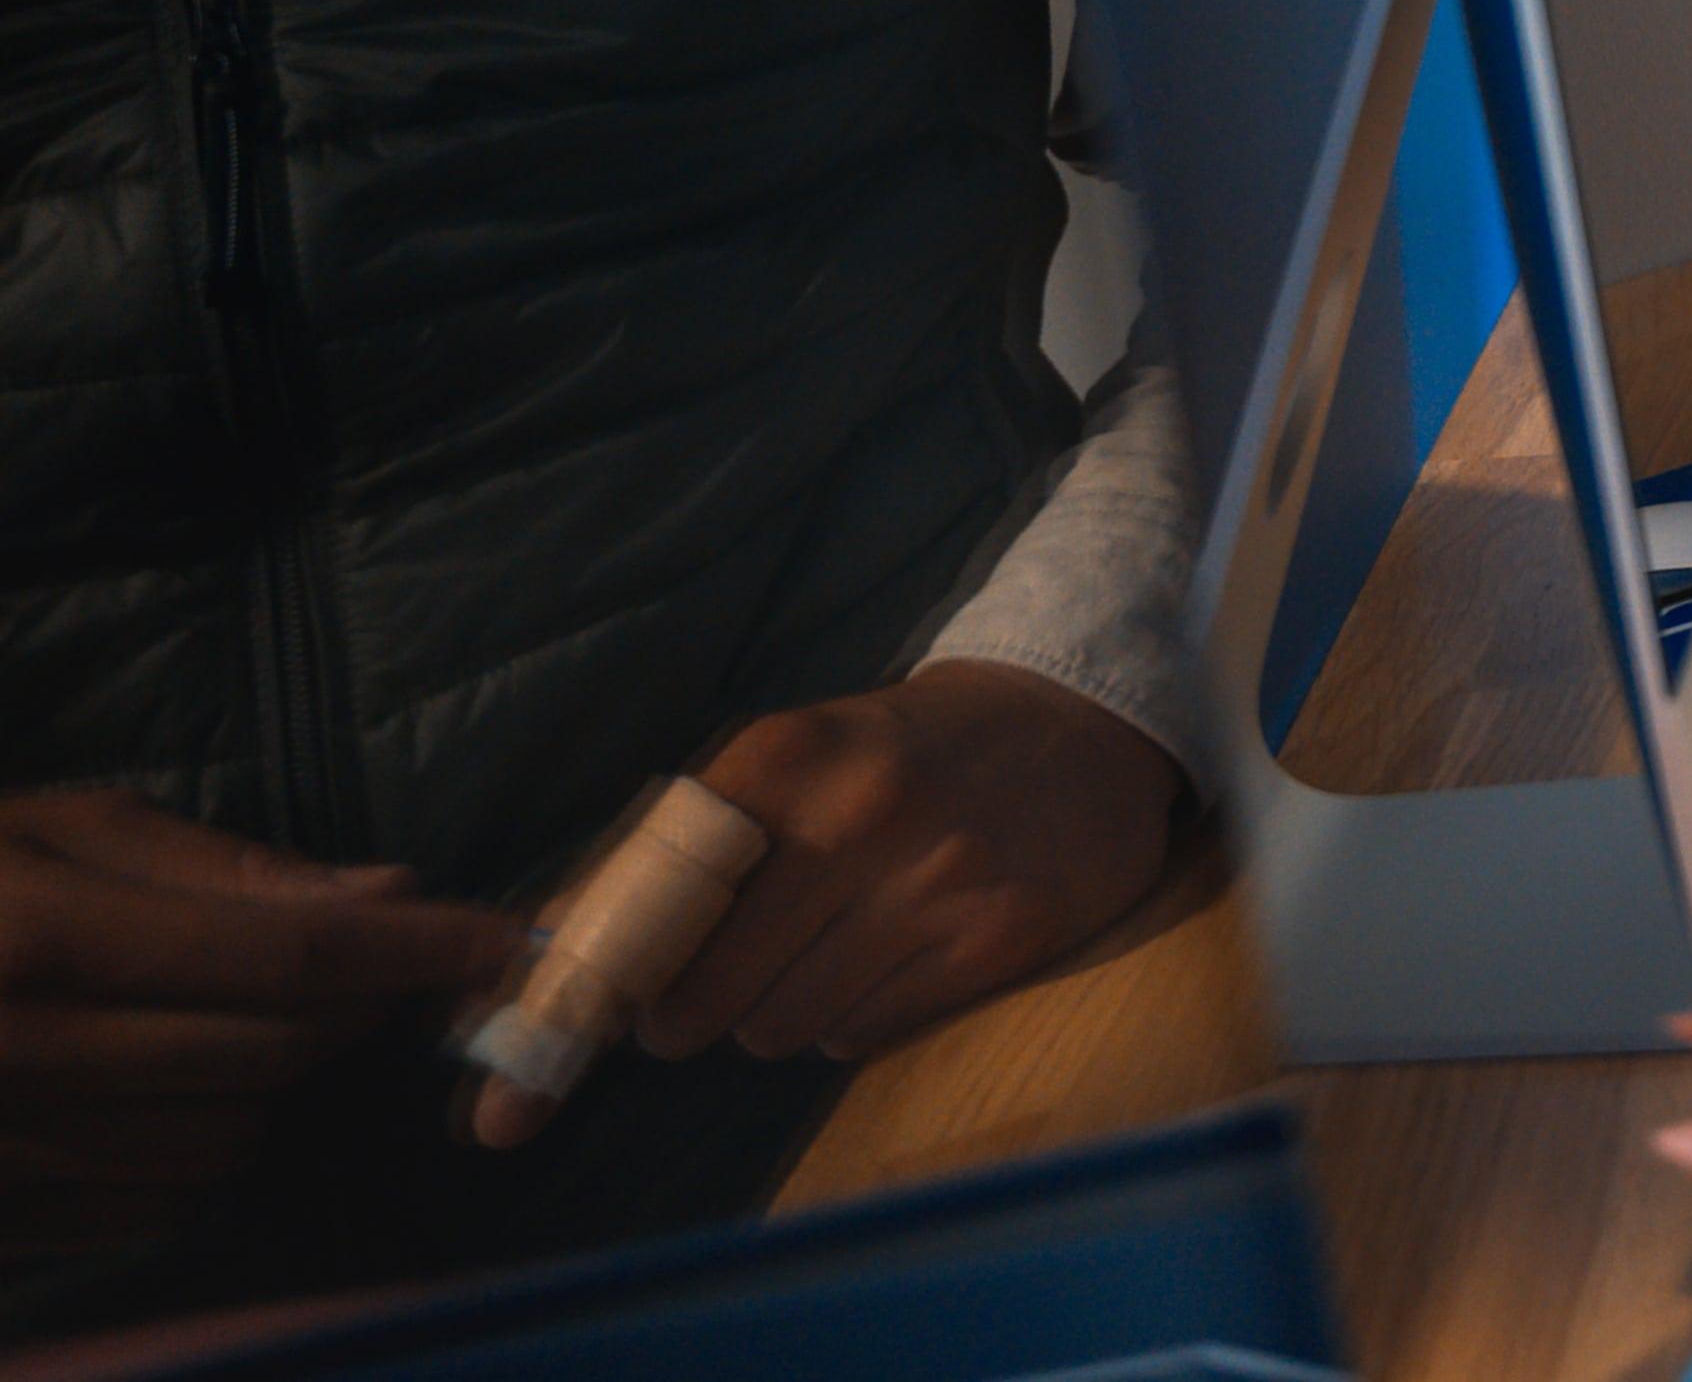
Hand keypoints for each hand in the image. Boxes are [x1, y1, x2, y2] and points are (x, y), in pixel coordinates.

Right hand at [0, 785, 524, 1227]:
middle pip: (264, 1061)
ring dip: (275, 1084)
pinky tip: (180, 1087)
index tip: (507, 941)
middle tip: (388, 969)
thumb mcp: (48, 827)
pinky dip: (196, 1149)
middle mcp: (16, 1058)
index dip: (415, 955)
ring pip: (218, 1141)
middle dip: (351, 1016)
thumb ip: (216, 872)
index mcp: (36, 943)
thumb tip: (383, 897)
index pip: (283, 964)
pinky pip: (145, 1201)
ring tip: (264, 1019)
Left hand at [594, 663, 1191, 1107]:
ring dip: (775, 1017)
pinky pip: (860, 1034)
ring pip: (780, 1027)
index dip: (597, 985)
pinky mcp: (998, 936)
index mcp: (784, 758)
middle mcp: (859, 814)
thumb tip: (540, 956)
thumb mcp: (790, 759)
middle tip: (705, 1000)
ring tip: (815, 965)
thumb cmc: (902, 752)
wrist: (1082, 718)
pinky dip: (848, 1021)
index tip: (560, 1042)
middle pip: (704, 996)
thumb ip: (675, 847)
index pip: (644, 910)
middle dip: (689, 1014)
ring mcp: (937, 878)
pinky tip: (884, 966)